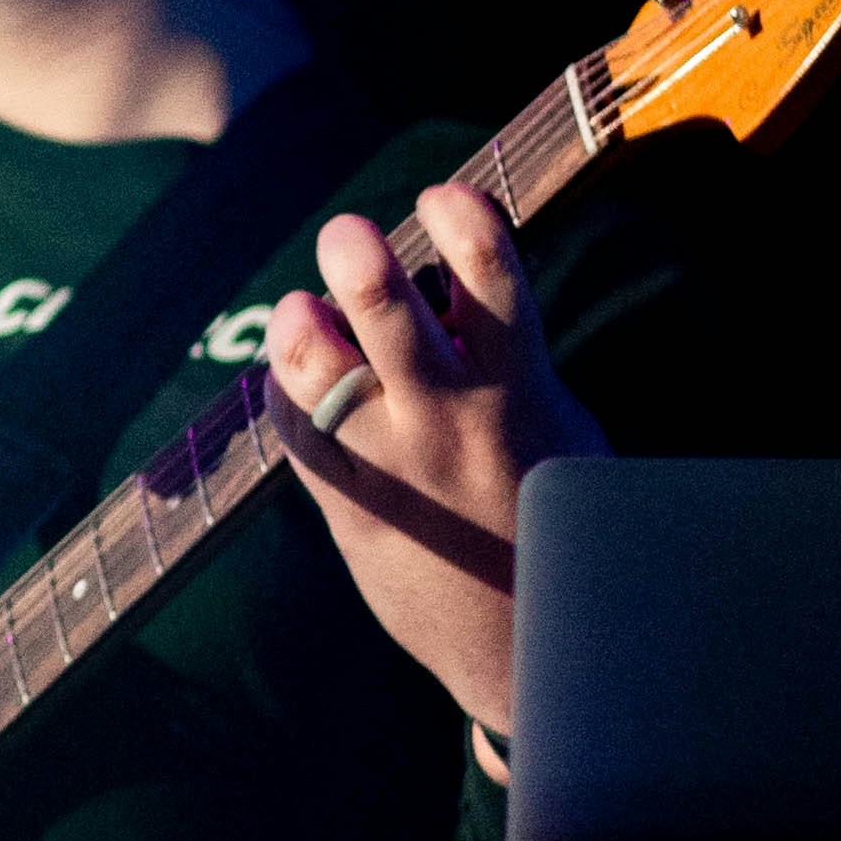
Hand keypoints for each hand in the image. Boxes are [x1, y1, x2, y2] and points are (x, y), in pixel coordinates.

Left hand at [262, 182, 603, 740]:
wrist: (525, 645)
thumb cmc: (545, 506)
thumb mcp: (555, 422)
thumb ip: (502, 353)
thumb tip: (443, 271)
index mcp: (518, 386)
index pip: (491, 272)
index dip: (461, 216)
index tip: (442, 195)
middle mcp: (448, 420)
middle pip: (385, 311)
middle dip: (357, 255)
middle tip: (347, 236)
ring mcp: (392, 467)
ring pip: (313, 369)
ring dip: (300, 321)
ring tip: (307, 313)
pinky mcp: (349, 509)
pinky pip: (292, 430)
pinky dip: (284, 389)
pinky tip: (301, 383)